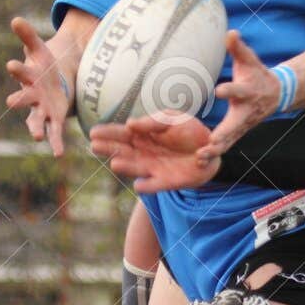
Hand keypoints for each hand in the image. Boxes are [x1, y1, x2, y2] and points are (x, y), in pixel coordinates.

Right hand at [5, 17, 71, 156]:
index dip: (17, 69)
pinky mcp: (55, 119)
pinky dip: (55, 143)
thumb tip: (15, 20)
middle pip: (24, 98)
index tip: (12, 64)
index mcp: (28, 77)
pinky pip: (55, 132)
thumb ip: (28, 36)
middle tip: (10, 101)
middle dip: (19, 99)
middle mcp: (31, 95)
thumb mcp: (40, 48)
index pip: (21, 72)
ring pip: (36, 120)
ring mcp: (42, 109)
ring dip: (36, 128)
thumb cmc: (46, 65)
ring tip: (37, 136)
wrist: (58, 79)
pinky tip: (58, 154)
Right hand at [90, 112, 221, 192]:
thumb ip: (153, 122)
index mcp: (142, 135)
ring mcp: (152, 167)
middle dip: (108, 148)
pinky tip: (139, 185)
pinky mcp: (166, 181)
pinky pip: (154, 185)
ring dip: (126, 166)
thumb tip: (130, 124)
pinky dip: (147, 186)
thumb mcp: (172, 119)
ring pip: (135, 167)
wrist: (211, 148)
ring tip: (116, 163)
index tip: (93, 133)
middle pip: (122, 151)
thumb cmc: (187, 130)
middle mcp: (143, 152)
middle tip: (94, 146)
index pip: (121, 134)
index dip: (107, 133)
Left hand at [206, 31, 286, 155]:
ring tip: (201, 157)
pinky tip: (200, 163)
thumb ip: (239, 48)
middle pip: (235, 124)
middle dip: (224, 133)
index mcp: (248, 91)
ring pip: (230, 139)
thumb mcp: (250, 60)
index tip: (219, 91)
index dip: (230, 90)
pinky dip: (214, 154)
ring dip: (216, 149)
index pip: (239, 90)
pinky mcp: (239, 132)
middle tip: (212, 141)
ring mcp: (243, 125)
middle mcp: (246, 111)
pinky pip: (226, 145)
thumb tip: (230, 33)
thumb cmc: (257, 74)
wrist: (277, 94)